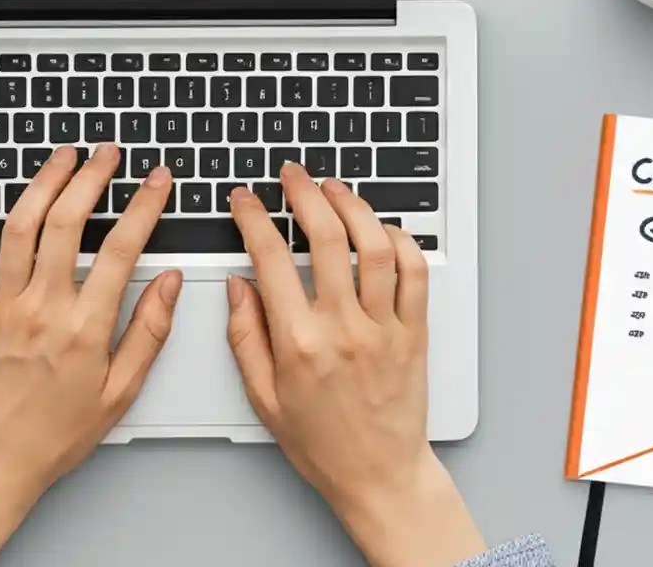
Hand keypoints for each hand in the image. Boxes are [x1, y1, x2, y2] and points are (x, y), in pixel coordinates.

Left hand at [0, 144, 182, 566]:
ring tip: (65, 156)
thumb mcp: (120, 393)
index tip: (157, 180)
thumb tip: (170, 284)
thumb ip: (148, 332)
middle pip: (67, 223)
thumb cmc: (55, 436)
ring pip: (21, 227)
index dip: (143, 206)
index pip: (121, 249)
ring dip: (44, 183)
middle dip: (92, 177)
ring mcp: (3, 307)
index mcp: (84, 329)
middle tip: (108, 153)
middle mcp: (41, 309)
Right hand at [226, 163, 484, 566]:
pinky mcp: (414, 333)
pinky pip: (415, 274)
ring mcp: (384, 328)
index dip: (254, 218)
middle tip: (292, 176)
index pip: (271, 259)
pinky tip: (383, 229)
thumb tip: (237, 285)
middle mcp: (343, 329)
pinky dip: (402, 241)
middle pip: (328, 238)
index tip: (245, 199)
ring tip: (335, 189)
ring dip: (354, 206)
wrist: (378, 474)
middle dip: (305, 194)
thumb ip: (245, 337)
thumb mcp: (263, 397)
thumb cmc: (321, 442)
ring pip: (376, 246)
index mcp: (299, 343)